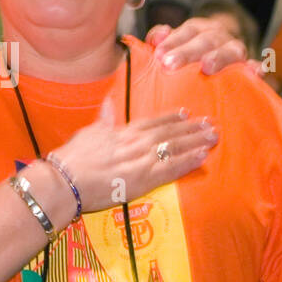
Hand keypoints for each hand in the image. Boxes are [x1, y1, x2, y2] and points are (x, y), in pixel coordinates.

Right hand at [50, 100, 217, 213]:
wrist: (68, 179)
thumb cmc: (73, 157)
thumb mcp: (89, 132)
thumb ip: (104, 119)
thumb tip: (108, 102)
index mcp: (122, 131)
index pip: (151, 122)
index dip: (170, 118)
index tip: (186, 113)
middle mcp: (135, 142)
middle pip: (168, 133)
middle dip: (190, 128)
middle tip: (210, 123)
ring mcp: (141, 160)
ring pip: (174, 148)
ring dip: (195, 141)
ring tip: (213, 136)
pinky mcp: (145, 179)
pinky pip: (172, 168)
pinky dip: (188, 161)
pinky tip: (202, 156)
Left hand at [147, 17, 247, 75]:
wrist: (222, 45)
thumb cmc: (190, 48)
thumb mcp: (175, 39)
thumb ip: (161, 38)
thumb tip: (155, 39)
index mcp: (198, 28)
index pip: (186, 31)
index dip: (173, 42)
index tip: (159, 55)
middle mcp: (219, 35)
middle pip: (205, 41)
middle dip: (187, 52)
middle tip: (170, 65)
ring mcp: (236, 49)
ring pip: (231, 50)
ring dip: (219, 57)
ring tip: (206, 67)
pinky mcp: (249, 65)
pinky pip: (256, 65)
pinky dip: (256, 68)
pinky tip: (254, 72)